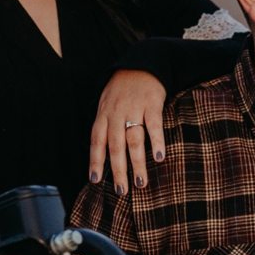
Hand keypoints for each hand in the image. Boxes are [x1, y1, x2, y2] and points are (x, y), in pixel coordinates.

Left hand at [89, 69, 166, 196]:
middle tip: (121, 190)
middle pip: (115, 146)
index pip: (96, 141)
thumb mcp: (106, 103)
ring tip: (141, 182)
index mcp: (103, 114)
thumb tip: (100, 152)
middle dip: (118, 170)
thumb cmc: (122, 89)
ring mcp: (134, 108)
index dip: (95, 161)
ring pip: (134, 140)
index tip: (95, 181)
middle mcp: (116, 112)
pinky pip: (154, 125)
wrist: (141, 63)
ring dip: (137, 163)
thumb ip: (104, 125)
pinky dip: (157, 142)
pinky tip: (159, 158)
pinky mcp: (152, 103)